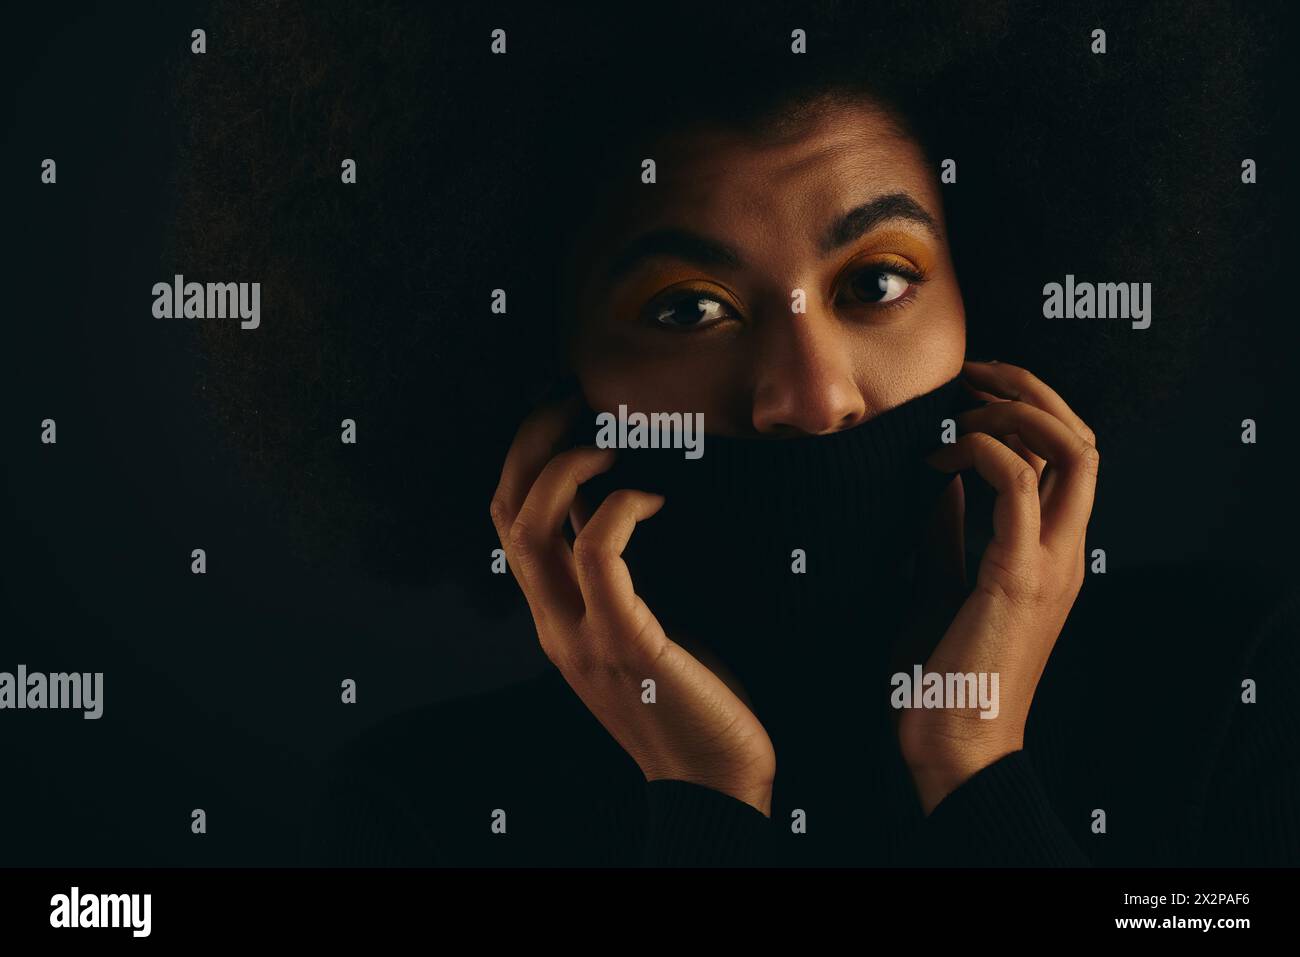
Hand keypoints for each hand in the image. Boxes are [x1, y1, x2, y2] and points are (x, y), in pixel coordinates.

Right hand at [489, 396, 776, 815]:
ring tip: (608, 440)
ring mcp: (580, 636)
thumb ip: (616, 573)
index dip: (525, 454)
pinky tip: (655, 499)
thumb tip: (616, 501)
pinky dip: (619, 509)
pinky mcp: (624, 645)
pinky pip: (598, 555)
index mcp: (554, 615)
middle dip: (530, 441)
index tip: (564, 409)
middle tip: (572, 399)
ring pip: (532, 527)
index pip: (508, 520)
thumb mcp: (640, 623)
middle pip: (505, 511)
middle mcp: (552, 623)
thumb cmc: (692, 698)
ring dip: (565, 467)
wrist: (714, 785)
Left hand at [897, 361, 1099, 813]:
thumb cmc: (943, 672)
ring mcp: (1049, 563)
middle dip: (1031, 390)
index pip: (1069, 456)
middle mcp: (1064, 551)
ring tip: (960, 413)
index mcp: (1051, 552)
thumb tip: (940, 480)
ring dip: (1014, 412)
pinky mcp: (1017, 578)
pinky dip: (988, 451)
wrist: (952, 743)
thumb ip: (949, 533)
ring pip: (1070, 450)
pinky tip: (947, 454)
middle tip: (974, 373)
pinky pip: (1020, 488)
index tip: (969, 394)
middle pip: (1081, 439)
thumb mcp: (941, 583)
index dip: (1028, 408)